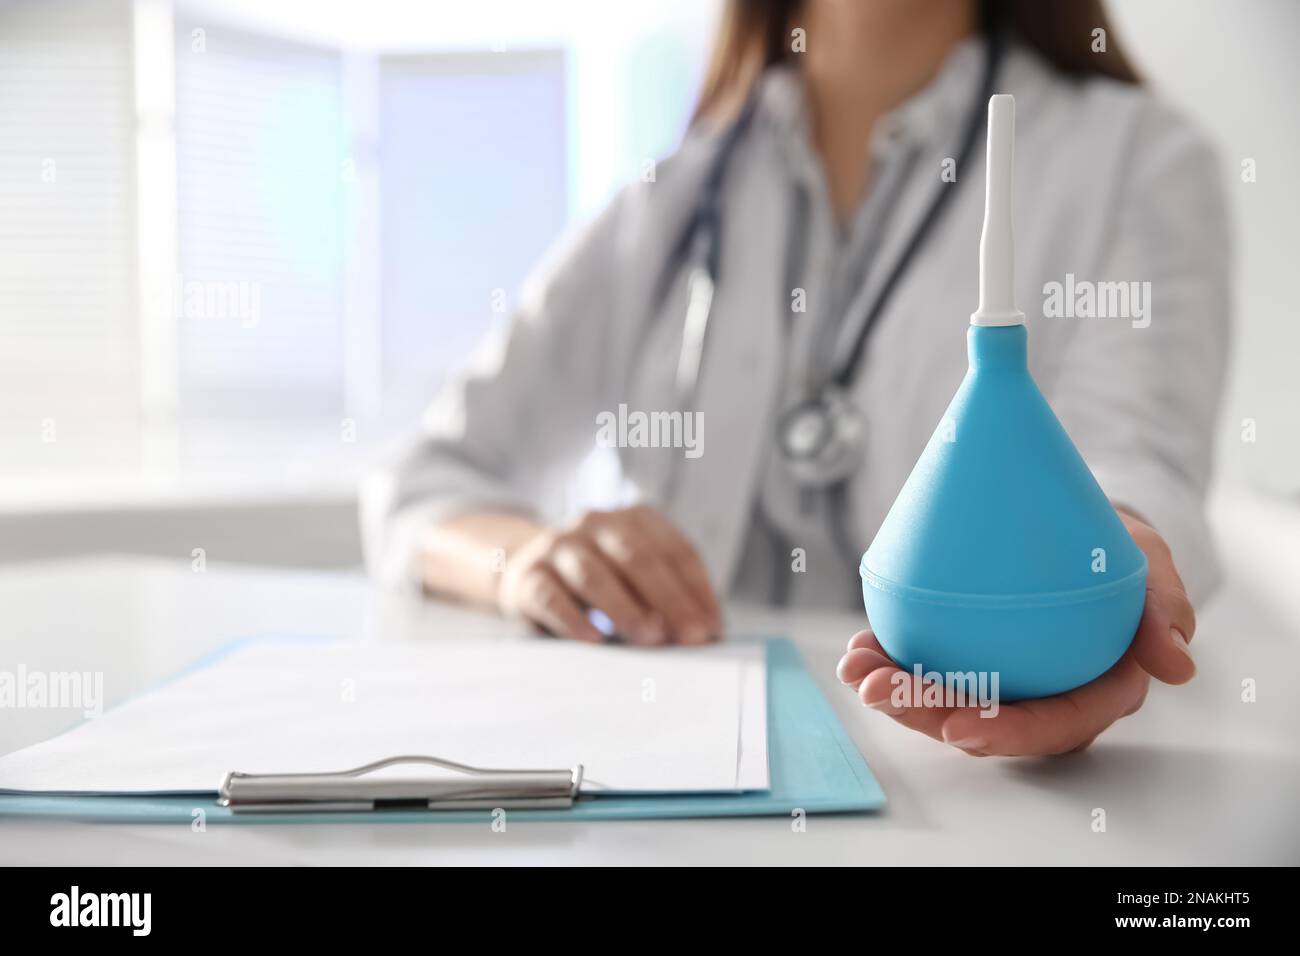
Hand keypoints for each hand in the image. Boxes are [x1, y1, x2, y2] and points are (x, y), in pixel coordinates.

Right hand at [497, 505, 721, 644]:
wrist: (526, 568)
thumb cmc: (600, 579)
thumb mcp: (635, 577)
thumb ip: (668, 598)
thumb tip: (707, 635)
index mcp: (634, 519)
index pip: (674, 550)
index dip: (697, 589)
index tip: (712, 627)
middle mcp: (596, 523)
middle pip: (637, 558)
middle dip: (669, 599)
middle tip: (690, 636)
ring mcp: (558, 546)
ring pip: (593, 575)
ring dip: (625, 608)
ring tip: (650, 638)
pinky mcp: (528, 575)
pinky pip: (551, 597)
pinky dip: (573, 619)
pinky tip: (593, 641)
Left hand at [836, 511, 1196, 754]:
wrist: (1084, 527)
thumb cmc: (1120, 551)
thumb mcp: (1152, 567)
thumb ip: (1164, 608)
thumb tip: (1176, 663)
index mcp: (1095, 690)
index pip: (1051, 725)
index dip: (1004, 733)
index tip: (956, 726)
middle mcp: (1044, 695)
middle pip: (983, 720)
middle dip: (923, 712)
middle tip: (876, 688)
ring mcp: (1002, 678)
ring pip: (945, 699)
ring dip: (895, 689)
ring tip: (854, 667)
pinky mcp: (968, 654)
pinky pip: (926, 665)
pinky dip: (890, 657)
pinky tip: (857, 647)